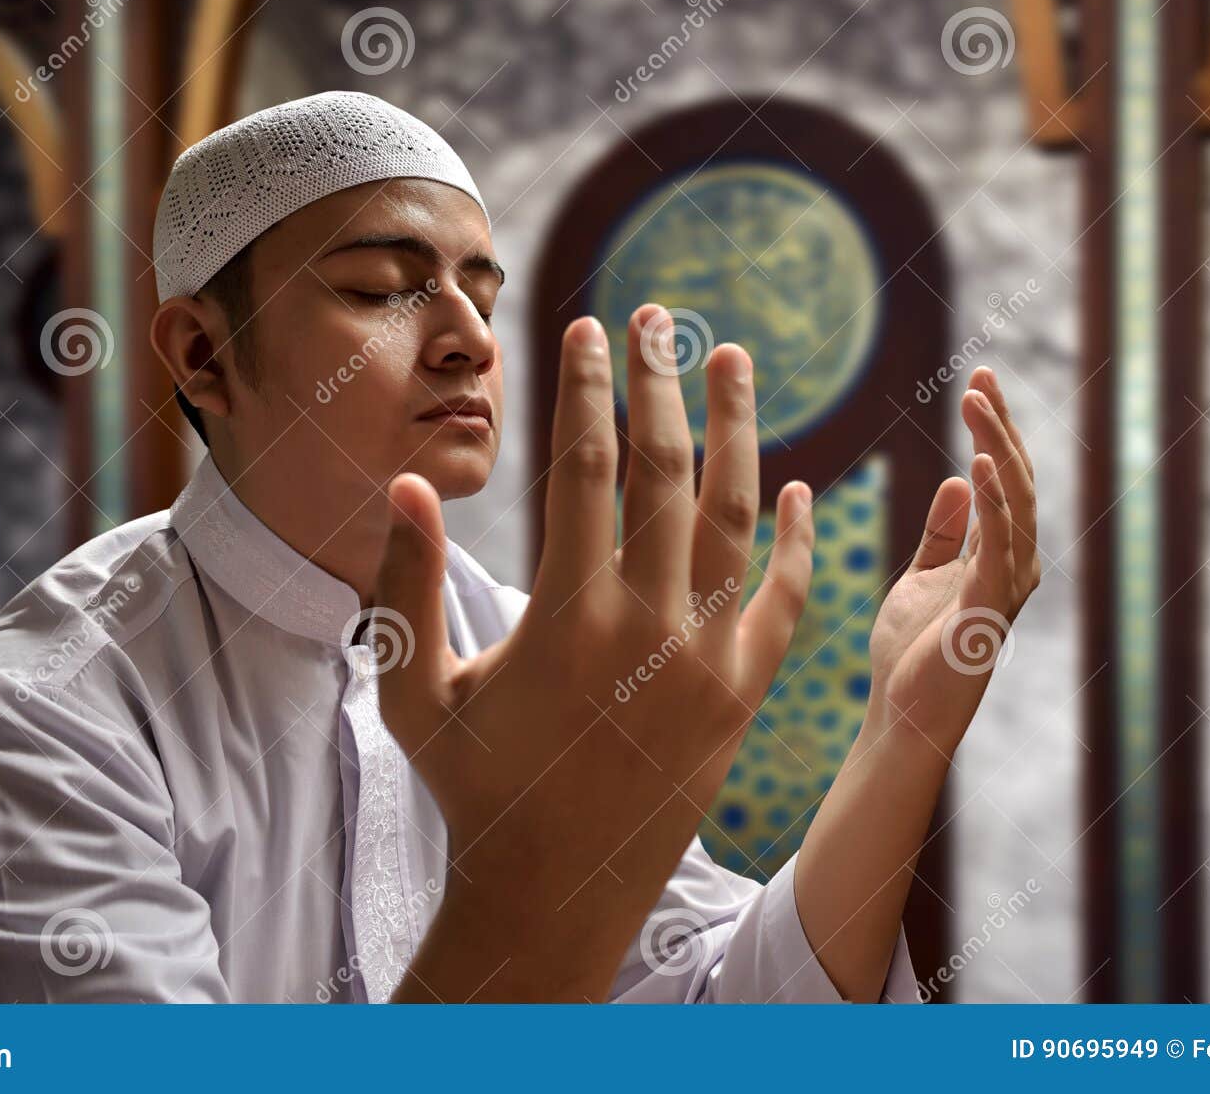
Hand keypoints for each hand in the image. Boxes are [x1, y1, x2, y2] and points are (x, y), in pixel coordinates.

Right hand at [373, 305, 814, 999]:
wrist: (556, 895)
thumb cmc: (475, 789)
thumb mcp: (419, 690)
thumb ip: (408, 583)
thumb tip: (406, 483)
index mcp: (565, 620)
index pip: (582, 469)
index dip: (585, 388)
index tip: (589, 327)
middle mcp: (647, 631)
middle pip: (665, 473)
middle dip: (661, 382)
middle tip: (660, 314)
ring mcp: (708, 664)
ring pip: (737, 520)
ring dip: (738, 432)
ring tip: (735, 363)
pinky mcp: (745, 698)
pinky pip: (786, 601)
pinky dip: (801, 542)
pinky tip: (803, 489)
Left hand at [866, 366, 1039, 758]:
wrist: (903, 713)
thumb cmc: (912, 651)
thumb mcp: (923, 576)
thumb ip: (944, 532)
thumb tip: (958, 476)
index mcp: (997, 554)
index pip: (1001, 476)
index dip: (993, 427)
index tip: (978, 378)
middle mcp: (1013, 564)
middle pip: (1013, 479)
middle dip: (999, 424)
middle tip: (981, 373)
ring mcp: (1006, 586)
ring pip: (1012, 502)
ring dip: (994, 448)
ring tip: (975, 402)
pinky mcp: (987, 609)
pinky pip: (996, 547)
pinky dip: (989, 505)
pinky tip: (974, 465)